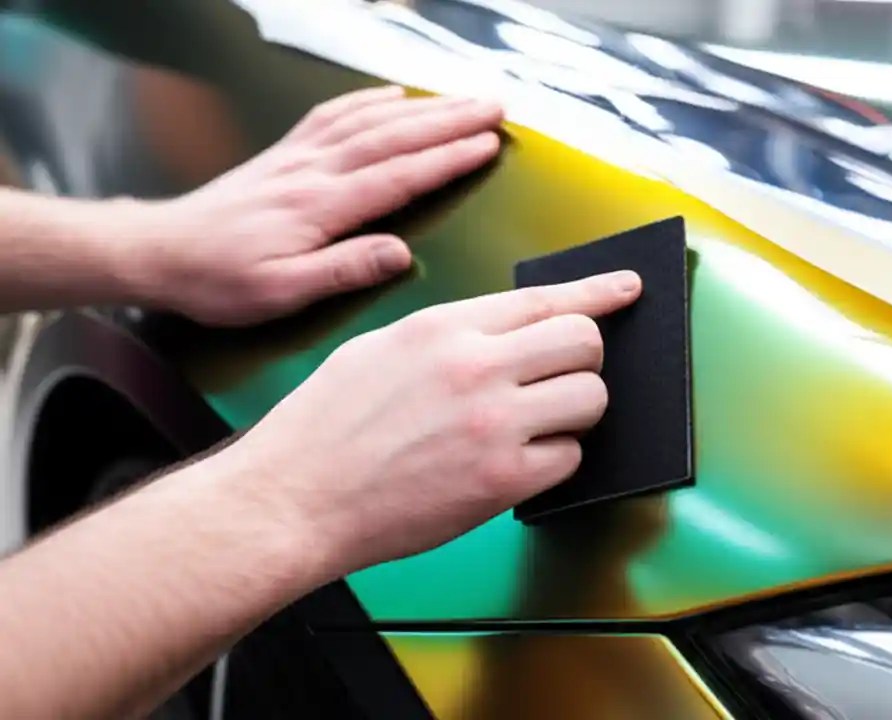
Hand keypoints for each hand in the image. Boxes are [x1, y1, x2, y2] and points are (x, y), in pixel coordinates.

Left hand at [129, 86, 503, 325]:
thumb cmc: (220, 281)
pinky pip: (333, 115)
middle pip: (394, 135)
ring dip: (422, 106)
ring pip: (370, 120)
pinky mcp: (285, 154)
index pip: (399, 175)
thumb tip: (401, 254)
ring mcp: (299, 156)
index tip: (488, 144)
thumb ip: (344, 270)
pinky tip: (392, 96)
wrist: (160, 252)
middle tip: (494, 107)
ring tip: (462, 99)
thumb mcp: (282, 292)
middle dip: (450, 119)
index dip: (448, 159)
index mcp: (321, 206)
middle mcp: (314, 170)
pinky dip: (368, 101)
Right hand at [212, 270, 642, 576]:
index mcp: (444, 327)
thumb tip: (508, 334)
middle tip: (562, 378)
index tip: (628, 289)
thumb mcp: (380, 349)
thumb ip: (450, 335)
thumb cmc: (324, 428)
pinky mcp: (503, 479)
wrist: (292, 498)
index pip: (546, 298)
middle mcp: (476, 365)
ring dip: (574, 413)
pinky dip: (554, 462)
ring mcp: (495, 423)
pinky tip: (517, 464)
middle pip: (585, 343)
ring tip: (535, 426)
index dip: (598, 293)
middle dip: (583, 359)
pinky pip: (571, 458)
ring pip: (591, 399)